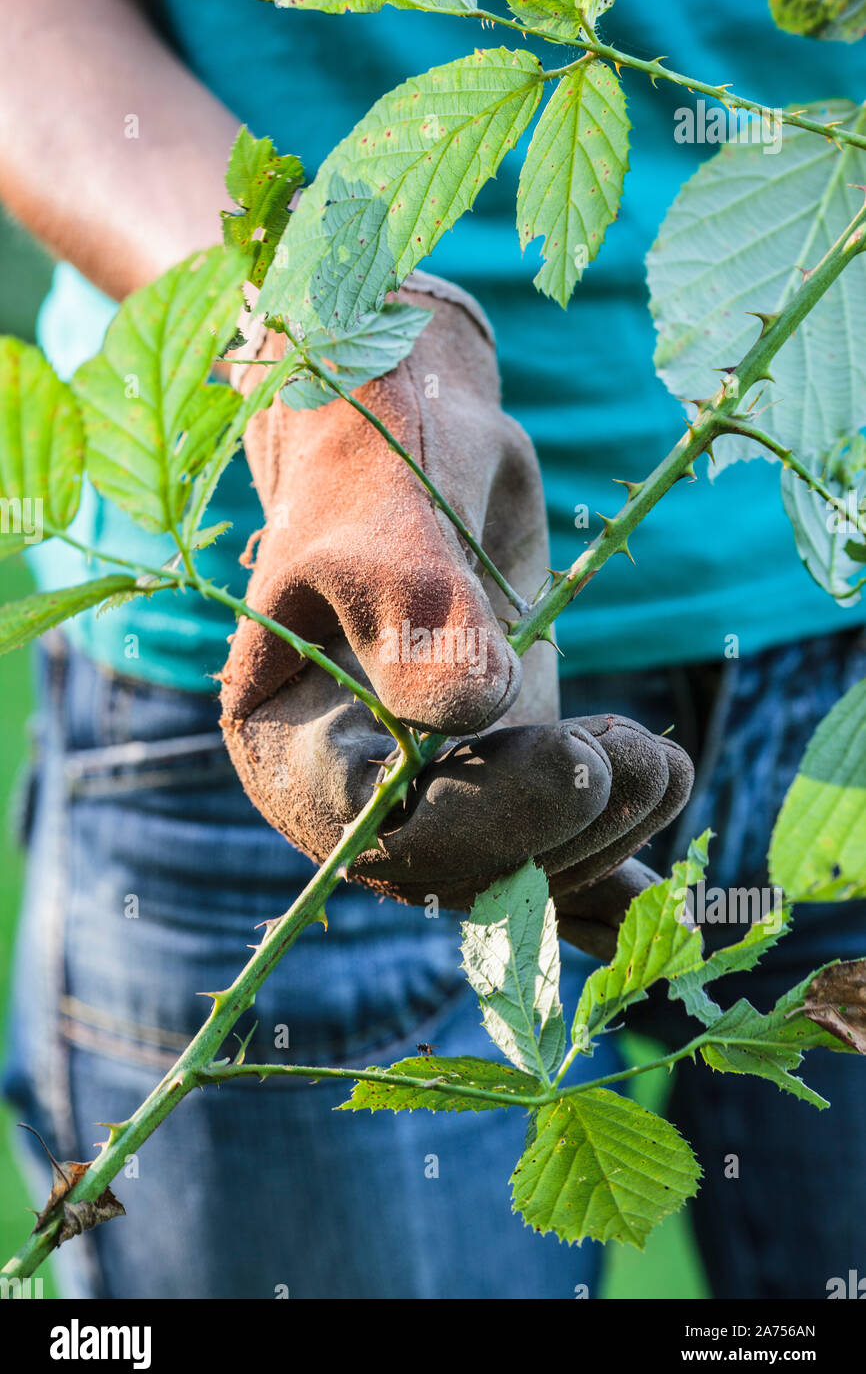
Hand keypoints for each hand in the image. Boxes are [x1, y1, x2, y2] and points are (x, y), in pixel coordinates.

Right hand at [219, 274, 692, 956]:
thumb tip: (470, 709)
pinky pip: (555, 863)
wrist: (424, 459)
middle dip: (559, 826)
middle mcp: (360, 791)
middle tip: (634, 754)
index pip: (376, 827)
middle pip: (457, 869)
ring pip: (519, 872)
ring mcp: (439, 790)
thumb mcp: (387, 525)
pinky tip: (674, 914)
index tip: (569, 752)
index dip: (480, 814)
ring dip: (605, 833)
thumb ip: (415, 612)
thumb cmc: (383, 472)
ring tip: (653, 757)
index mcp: (291, 744)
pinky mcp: (506, 781)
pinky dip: (613, 887)